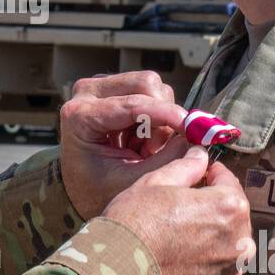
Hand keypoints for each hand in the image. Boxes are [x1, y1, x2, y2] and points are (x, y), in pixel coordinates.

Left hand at [58, 71, 188, 219]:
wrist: (81, 188)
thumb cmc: (98, 191)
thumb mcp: (131, 182)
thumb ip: (165, 160)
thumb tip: (195, 138)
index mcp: (78, 116)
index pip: (131, 105)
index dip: (167, 115)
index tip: (193, 129)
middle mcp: (85, 93)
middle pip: (145, 84)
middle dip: (163, 115)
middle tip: (155, 149)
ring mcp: (99, 86)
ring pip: (152, 86)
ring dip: (159, 118)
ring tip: (144, 148)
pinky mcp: (113, 88)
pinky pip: (150, 92)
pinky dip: (155, 115)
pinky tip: (141, 139)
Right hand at [102, 146, 255, 274]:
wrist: (118, 271)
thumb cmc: (135, 221)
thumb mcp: (157, 181)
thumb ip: (187, 166)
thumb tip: (201, 156)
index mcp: (228, 205)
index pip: (228, 179)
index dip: (210, 172)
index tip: (197, 172)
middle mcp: (239, 236)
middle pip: (232, 208)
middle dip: (213, 201)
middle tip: (185, 200)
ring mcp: (232, 263)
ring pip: (229, 234)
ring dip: (213, 226)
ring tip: (182, 225)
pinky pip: (222, 257)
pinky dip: (210, 249)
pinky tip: (185, 246)